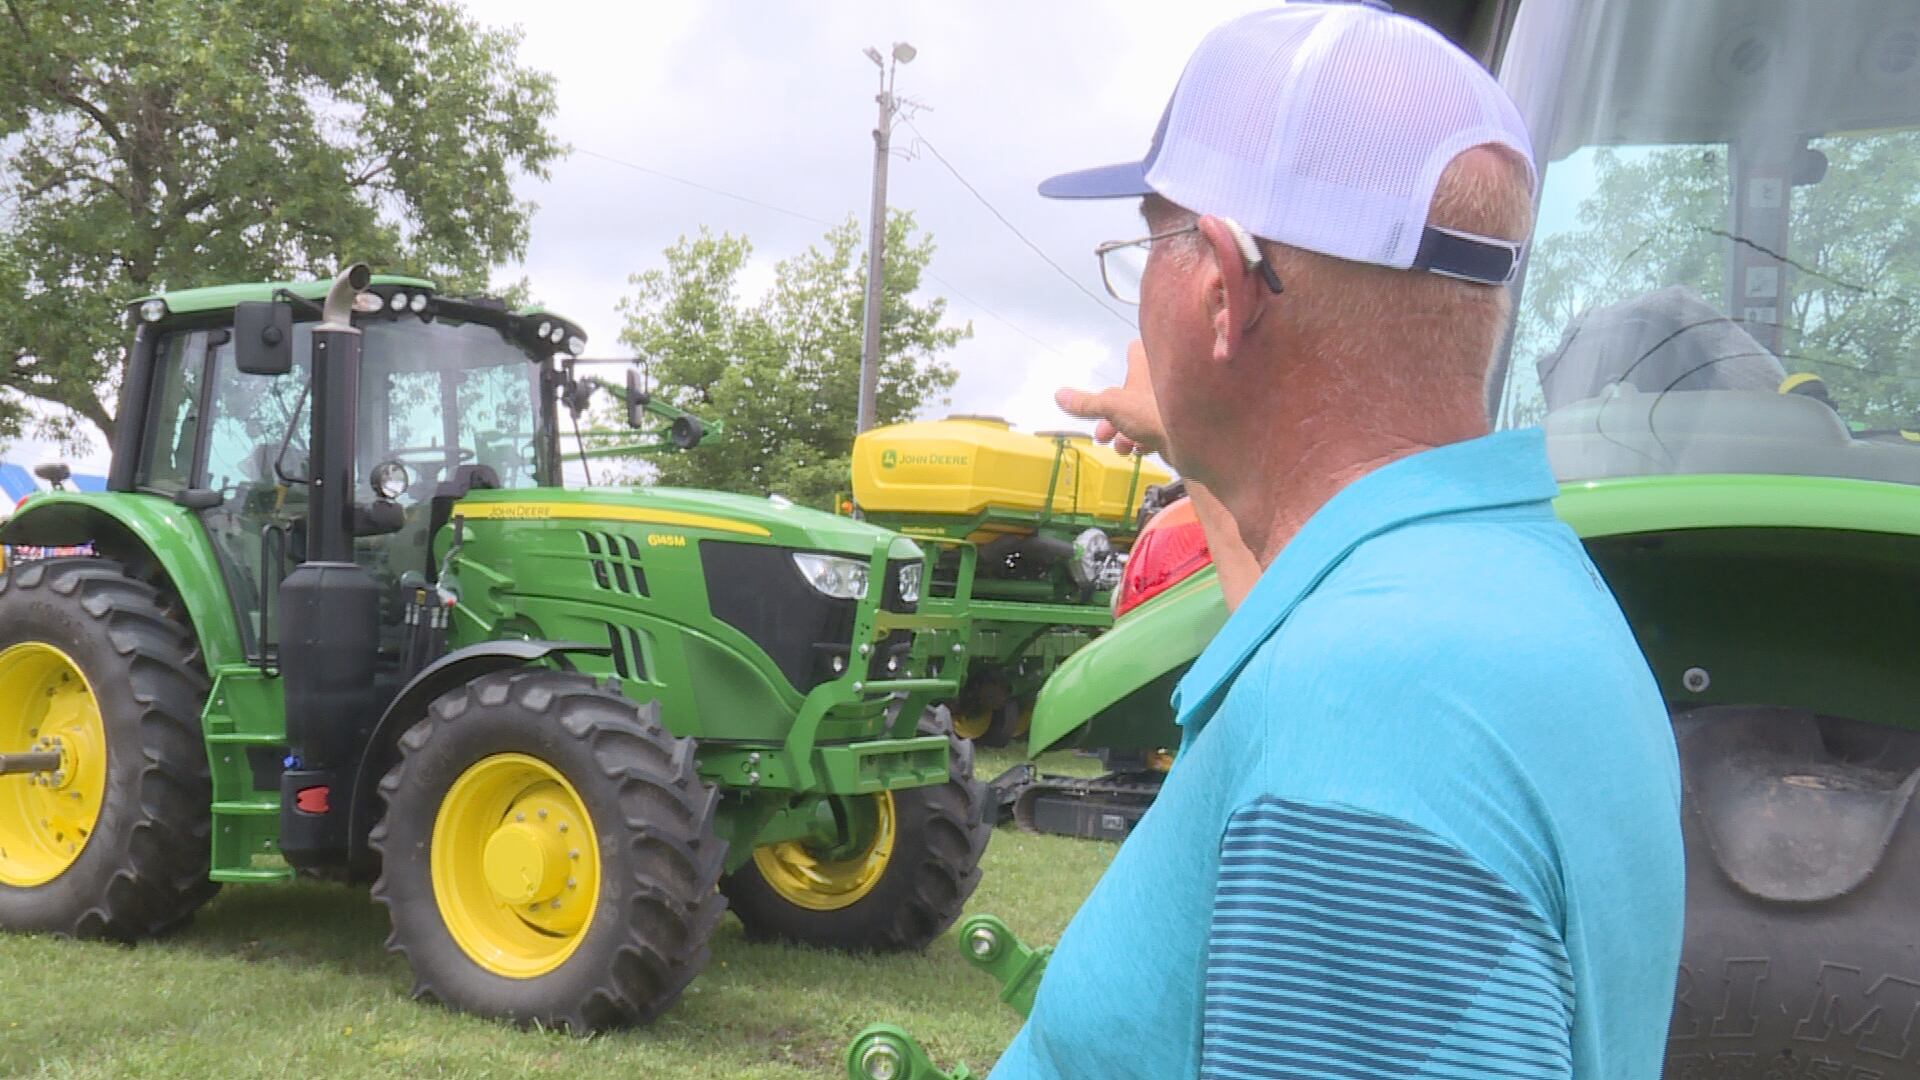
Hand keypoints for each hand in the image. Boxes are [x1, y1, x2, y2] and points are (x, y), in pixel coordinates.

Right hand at [1055, 340, 1166, 456]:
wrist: (1192, 441)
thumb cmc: (1153, 413)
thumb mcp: (1111, 406)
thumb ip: (1086, 403)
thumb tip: (1059, 395)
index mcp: (1143, 368)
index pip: (1136, 349)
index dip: (1128, 357)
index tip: (1124, 363)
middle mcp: (1157, 383)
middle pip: (1129, 393)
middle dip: (1112, 414)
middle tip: (1103, 433)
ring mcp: (1166, 405)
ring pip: (1139, 415)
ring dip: (1124, 432)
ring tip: (1120, 447)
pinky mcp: (1173, 427)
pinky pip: (1153, 431)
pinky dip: (1142, 441)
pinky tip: (1137, 451)